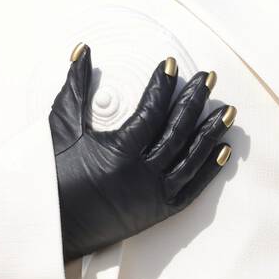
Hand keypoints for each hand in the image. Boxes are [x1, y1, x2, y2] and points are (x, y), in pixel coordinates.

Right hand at [50, 44, 235, 261]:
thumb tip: (82, 49)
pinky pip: (192, 188)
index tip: (170, 65)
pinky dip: (209, 169)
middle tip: (208, 77)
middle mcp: (142, 175)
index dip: (163, 86)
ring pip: (192, 159)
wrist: (49, 228)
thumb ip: (76, 86)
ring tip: (228, 110)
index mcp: (119, 153)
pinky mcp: (158, 213)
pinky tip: (223, 149)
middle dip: (195, 100)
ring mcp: (153, 196)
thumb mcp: (61, 128)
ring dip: (211, 132)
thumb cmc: (51, 178)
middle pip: (179, 130)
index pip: (152, 111)